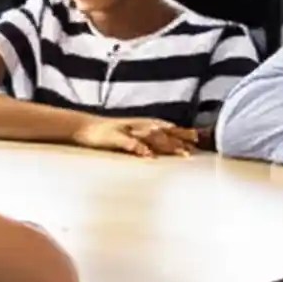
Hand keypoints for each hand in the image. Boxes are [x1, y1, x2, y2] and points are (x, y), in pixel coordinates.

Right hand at [72, 117, 196, 157]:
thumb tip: (162, 146)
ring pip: (151, 136)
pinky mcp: (114, 136)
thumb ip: (145, 139)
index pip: (166, 128)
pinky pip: (129, 143)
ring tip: (182, 153)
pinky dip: (140, 148)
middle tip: (196, 145)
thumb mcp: (129, 134)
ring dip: (167, 144)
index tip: (200, 138)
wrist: (83, 127)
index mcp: (141, 125)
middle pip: (163, 131)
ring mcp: (126, 130)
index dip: (183, 132)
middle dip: (180, 137)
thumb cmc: (108, 133)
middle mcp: (137, 126)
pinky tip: (149, 156)